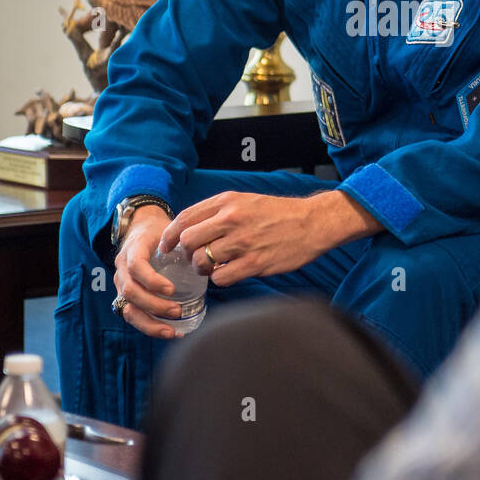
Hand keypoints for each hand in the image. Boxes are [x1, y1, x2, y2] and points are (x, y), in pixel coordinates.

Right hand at [112, 205, 181, 339]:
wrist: (141, 228)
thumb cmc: (159, 231)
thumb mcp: (170, 231)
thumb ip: (184, 244)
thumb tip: (212, 264)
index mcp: (133, 249)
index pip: (136, 267)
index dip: (152, 280)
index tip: (172, 289)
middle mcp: (122, 268)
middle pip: (130, 292)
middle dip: (154, 305)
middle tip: (178, 310)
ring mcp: (121, 284)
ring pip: (127, 309)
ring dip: (149, 323)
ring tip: (172, 331)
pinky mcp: (125, 296)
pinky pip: (132, 315)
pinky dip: (149, 326)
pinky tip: (169, 332)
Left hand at [159, 190, 380, 287]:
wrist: (312, 223)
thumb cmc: (277, 213)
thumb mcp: (245, 200)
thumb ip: (218, 212)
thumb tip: (190, 229)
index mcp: (227, 202)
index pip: (185, 218)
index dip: (170, 235)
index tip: (167, 246)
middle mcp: (232, 219)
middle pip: (189, 241)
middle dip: (187, 254)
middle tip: (195, 259)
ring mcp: (243, 242)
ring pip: (202, 262)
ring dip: (203, 268)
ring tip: (214, 267)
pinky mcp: (255, 263)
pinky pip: (221, 277)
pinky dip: (220, 278)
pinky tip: (229, 273)